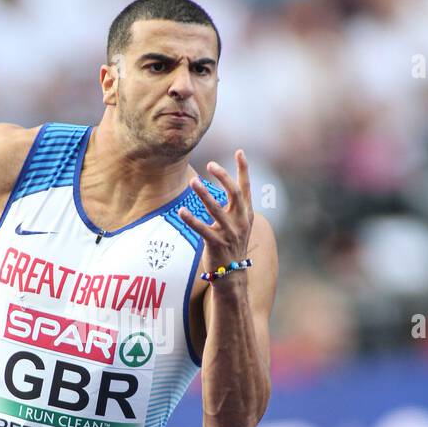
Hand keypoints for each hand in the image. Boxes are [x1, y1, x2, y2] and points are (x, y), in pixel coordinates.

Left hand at [178, 150, 253, 271]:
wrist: (232, 274)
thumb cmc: (232, 245)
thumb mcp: (238, 224)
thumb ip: (234, 206)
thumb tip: (228, 184)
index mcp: (246, 214)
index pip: (246, 188)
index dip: (244, 169)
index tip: (240, 151)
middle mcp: (240, 221)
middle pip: (235, 194)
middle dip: (224, 177)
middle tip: (211, 164)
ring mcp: (229, 233)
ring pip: (216, 209)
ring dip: (204, 194)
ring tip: (192, 181)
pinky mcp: (217, 244)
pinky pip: (203, 229)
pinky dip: (192, 220)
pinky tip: (181, 211)